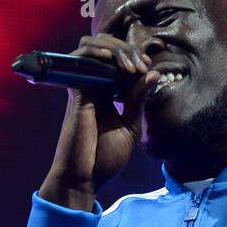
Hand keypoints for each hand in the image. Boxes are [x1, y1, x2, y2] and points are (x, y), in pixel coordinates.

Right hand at [38, 33, 160, 207]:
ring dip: (114, 48)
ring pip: (91, 46)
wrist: (85, 179)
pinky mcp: (74, 92)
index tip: (148, 69)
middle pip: (105, 47)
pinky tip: (111, 60)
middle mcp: (93, 86)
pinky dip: (96, 53)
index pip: (118, 60)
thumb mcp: (129, 126)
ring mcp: (82, 87)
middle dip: (127, 49)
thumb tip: (152, 73)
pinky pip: (80, 60)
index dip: (134, 56)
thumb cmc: (104, 158)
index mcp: (107, 93)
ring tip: (130, 65)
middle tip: (142, 65)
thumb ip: (138, 100)